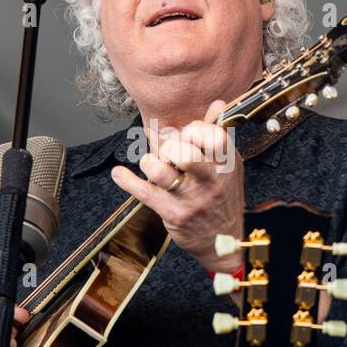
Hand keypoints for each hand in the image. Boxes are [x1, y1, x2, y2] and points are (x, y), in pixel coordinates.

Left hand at [110, 99, 244, 274]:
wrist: (223, 242)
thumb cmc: (222, 197)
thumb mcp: (227, 166)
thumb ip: (217, 134)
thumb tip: (217, 103)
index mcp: (226, 163)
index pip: (209, 134)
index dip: (193, 130)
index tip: (186, 137)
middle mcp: (211, 179)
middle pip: (184, 152)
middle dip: (169, 148)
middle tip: (168, 155)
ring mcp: (191, 198)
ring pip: (160, 171)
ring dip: (149, 163)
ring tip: (151, 165)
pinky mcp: (173, 214)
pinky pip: (144, 192)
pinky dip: (126, 181)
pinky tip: (118, 174)